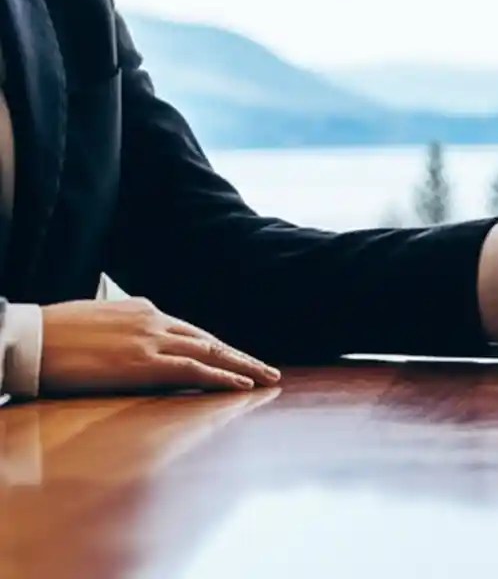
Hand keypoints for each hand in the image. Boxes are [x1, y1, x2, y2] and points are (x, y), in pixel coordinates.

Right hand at [40, 299, 281, 395]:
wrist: (30, 338)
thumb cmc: (53, 334)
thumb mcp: (98, 322)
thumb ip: (123, 329)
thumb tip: (131, 344)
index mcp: (143, 310)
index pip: (191, 330)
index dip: (218, 347)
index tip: (238, 358)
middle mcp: (154, 321)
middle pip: (209, 340)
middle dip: (241, 356)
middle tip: (269, 371)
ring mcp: (151, 340)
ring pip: (210, 353)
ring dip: (243, 367)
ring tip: (267, 379)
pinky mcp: (143, 362)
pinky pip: (193, 369)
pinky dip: (221, 377)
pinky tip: (242, 386)